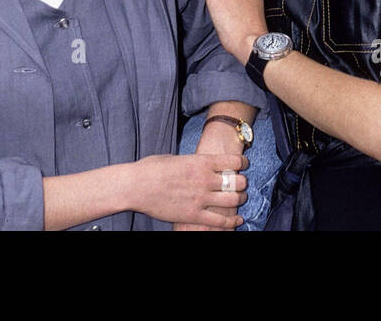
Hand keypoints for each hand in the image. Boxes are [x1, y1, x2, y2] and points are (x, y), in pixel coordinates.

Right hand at [131, 153, 247, 228]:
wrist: (136, 186)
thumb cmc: (151, 169)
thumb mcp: (177, 158)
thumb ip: (193, 162)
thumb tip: (200, 164)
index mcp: (201, 162)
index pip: (234, 162)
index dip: (243, 164)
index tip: (244, 166)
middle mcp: (205, 179)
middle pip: (238, 182)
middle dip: (243, 183)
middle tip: (241, 185)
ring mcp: (200, 198)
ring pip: (233, 201)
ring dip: (240, 200)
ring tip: (240, 200)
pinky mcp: (193, 215)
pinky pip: (219, 221)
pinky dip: (232, 221)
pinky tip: (237, 220)